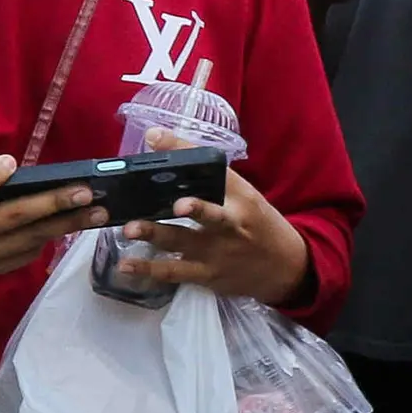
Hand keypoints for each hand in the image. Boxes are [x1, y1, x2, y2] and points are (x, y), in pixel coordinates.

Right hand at [0, 147, 107, 308]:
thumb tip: (7, 164)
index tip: (13, 163)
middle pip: (11, 219)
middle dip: (54, 205)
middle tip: (88, 193)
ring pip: (24, 242)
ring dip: (64, 226)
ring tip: (96, 213)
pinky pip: (20, 258)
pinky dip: (45, 242)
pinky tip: (68, 227)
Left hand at [116, 129, 310, 305]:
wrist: (285, 267)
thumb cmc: (258, 224)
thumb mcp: (245, 196)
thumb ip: (211, 177)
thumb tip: (159, 142)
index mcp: (243, 198)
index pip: (217, 170)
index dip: (186, 152)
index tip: (157, 138)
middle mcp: (232, 224)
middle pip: (210, 214)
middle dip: (194, 209)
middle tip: (176, 204)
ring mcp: (218, 252)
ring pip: (183, 242)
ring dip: (156, 235)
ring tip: (130, 229)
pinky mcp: (206, 275)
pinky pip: (174, 272)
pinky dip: (149, 269)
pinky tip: (126, 265)